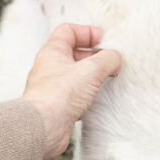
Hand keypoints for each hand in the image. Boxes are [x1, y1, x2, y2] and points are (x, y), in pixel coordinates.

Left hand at [22, 24, 121, 159]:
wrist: (44, 128)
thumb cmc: (59, 95)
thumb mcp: (91, 70)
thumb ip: (107, 59)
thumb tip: (115, 58)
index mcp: (52, 52)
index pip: (69, 31)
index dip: (88, 32)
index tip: (105, 40)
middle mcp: (50, 68)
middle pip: (74, 53)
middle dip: (94, 55)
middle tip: (111, 62)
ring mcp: (53, 87)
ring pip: (76, 75)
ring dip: (92, 76)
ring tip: (107, 80)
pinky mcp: (58, 105)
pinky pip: (75, 94)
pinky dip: (88, 94)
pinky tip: (98, 99)